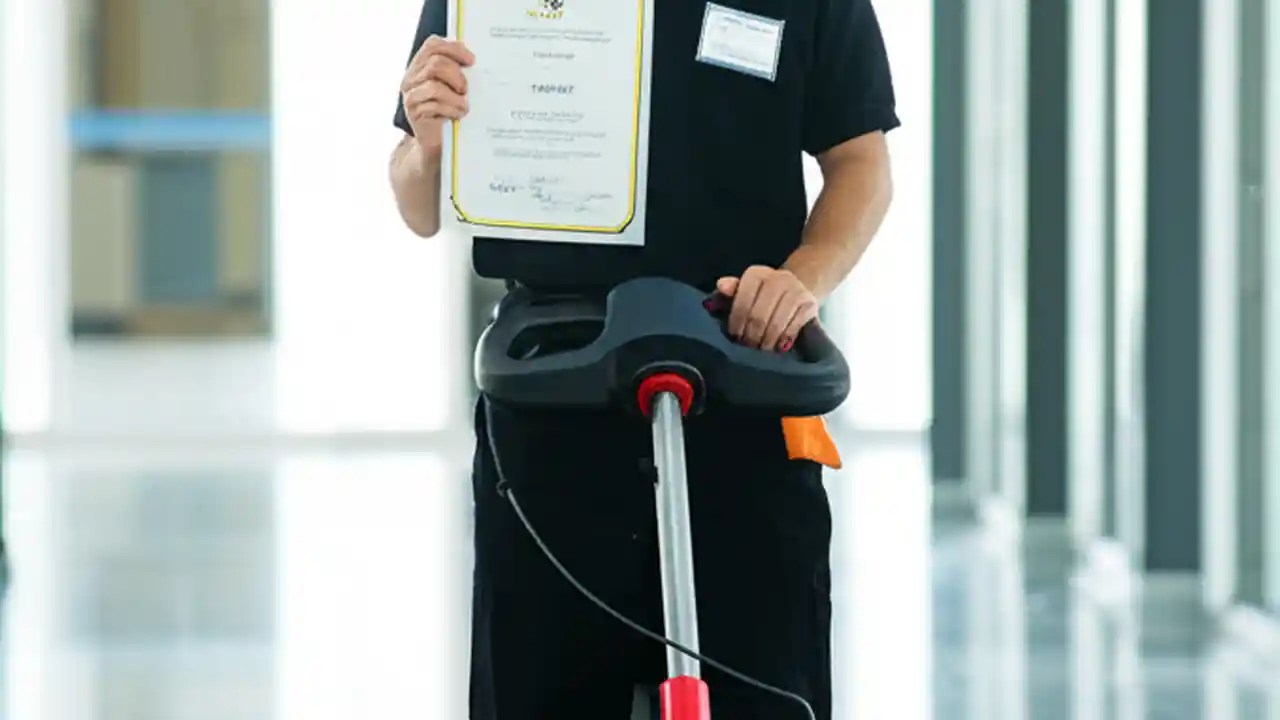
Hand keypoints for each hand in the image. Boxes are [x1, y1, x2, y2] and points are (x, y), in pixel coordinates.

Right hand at [400, 35, 475, 152]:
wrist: (438, 143)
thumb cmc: (449, 112)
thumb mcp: (453, 88)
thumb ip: (458, 71)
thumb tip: (473, 61)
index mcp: (420, 66)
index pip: (432, 45)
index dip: (454, 49)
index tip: (471, 61)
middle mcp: (411, 78)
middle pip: (435, 64)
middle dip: (457, 76)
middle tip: (465, 90)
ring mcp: (411, 95)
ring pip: (435, 86)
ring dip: (455, 96)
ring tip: (463, 106)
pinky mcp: (414, 113)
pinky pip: (435, 105)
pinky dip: (452, 109)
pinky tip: (458, 115)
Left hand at [717, 266, 818, 351]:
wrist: (797, 290)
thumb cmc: (762, 296)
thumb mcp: (744, 292)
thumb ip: (730, 293)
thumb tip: (721, 285)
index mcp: (756, 274)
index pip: (742, 302)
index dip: (736, 324)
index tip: (735, 337)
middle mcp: (778, 278)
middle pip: (758, 316)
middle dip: (751, 336)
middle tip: (748, 348)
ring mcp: (796, 290)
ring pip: (776, 324)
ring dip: (766, 342)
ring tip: (761, 350)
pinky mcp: (810, 304)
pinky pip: (793, 327)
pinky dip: (784, 340)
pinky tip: (778, 347)